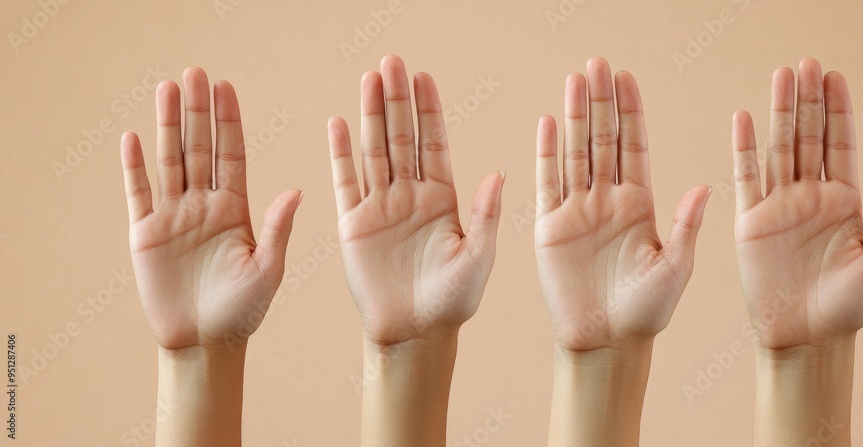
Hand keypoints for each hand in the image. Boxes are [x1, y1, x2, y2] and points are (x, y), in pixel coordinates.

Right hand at [119, 67, 301, 351]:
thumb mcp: (267, 269)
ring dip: (167, 126)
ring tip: (166, 89)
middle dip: (197, 111)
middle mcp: (205, 205)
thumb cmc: (244, 311)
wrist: (205, 343)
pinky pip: (139, 193)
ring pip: (170, 161)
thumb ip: (278, 229)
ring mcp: (174, 216)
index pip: (232, 154)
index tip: (226, 87)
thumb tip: (298, 190)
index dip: (228, 121)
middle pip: (200, 148)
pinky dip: (135, 167)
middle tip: (195, 72)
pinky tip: (133, 137)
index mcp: (237, 208)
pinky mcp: (146, 233)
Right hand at [328, 55, 504, 345]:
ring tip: (368, 79)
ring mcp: (380, 208)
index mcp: (443, 199)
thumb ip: (484, 216)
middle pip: (401, 137)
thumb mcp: (477, 258)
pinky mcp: (353, 225)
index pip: (433, 144)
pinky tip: (338, 123)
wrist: (414, 335)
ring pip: (373, 151)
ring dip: (370, 115)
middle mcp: (411, 196)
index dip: (428, 110)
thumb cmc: (452, 302)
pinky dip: (340, 154)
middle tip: (392, 61)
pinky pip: (345, 182)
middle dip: (397, 100)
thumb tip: (498, 174)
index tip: (423, 77)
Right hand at [534, 57, 710, 351]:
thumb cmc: (645, 312)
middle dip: (601, 101)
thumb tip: (703, 187)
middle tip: (597, 62)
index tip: (626, 76)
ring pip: (575, 153)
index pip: (634, 146)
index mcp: (641, 204)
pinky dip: (546, 154)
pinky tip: (548, 123)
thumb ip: (685, 228)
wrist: (605, 341)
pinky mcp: (550, 228)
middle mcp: (609, 200)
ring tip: (575, 80)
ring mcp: (578, 211)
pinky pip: (548, 184)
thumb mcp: (674, 268)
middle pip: (603, 139)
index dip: (630, 111)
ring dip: (575, 116)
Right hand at [731, 58, 862, 349]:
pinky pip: (746, 178)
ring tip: (780, 77)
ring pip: (779, 148)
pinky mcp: (750, 221)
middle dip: (808, 100)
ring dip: (780, 113)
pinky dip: (744, 149)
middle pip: (809, 137)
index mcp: (844, 202)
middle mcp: (811, 196)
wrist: (803, 336)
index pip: (841, 145)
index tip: (834, 77)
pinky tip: (744, 119)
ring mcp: (779, 206)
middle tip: (805, 63)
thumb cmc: (846, 308)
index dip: (838, 111)